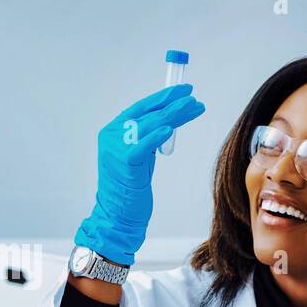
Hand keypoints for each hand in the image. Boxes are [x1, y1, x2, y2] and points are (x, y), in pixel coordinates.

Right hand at [74, 84, 205, 265]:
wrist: (117, 215)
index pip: (142, 108)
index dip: (163, 98)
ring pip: (149, 125)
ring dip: (173, 115)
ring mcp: (115, 148)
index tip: (184, 91)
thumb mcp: (139, 157)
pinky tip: (169, 128)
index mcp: (114, 131)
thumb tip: (169, 122)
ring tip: (194, 107)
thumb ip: (148, 139)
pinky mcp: (123, 163)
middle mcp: (112, 135)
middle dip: (172, 103)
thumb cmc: (131, 188)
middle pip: (148, 114)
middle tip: (193, 95)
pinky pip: (142, 146)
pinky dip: (155, 136)